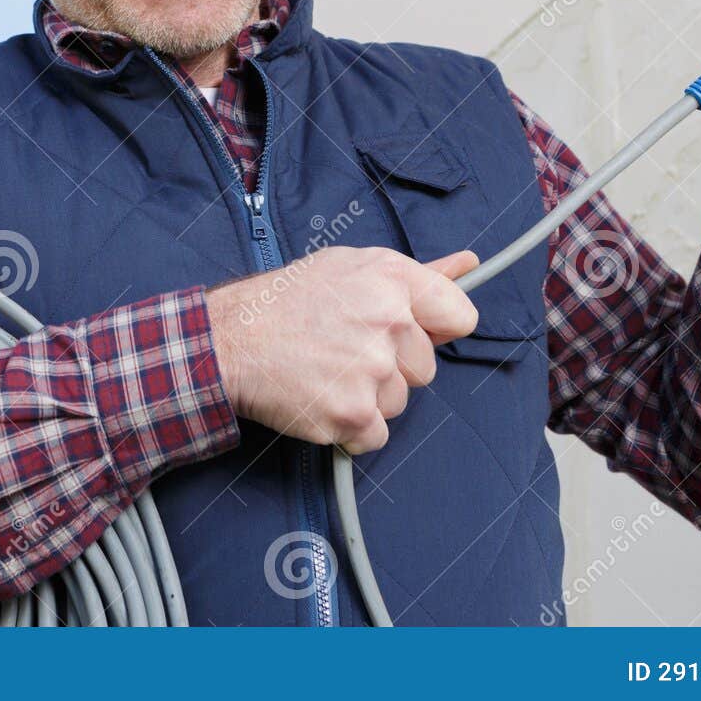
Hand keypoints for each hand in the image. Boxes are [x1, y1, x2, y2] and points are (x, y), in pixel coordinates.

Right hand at [204, 245, 478, 453]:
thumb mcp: (351, 266)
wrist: (230, 341)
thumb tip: (469, 265)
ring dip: (369, 396)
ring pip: (400, 402)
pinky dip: (351, 428)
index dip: (436, 329)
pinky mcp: (354, 415)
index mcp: (393, 280)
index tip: (408, 332)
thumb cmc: (288, 300)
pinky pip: (376, 435)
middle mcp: (389, 323)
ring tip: (327, 371)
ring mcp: (372, 372)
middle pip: (425, 367)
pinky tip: (321, 398)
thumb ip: (418, 274)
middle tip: (345, 349)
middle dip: (392, 365)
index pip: (460, 316)